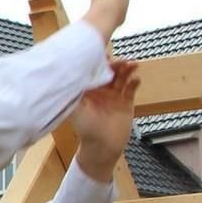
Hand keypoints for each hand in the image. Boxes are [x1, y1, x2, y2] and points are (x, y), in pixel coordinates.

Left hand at [70, 59, 139, 176]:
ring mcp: (114, 95)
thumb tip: (65, 77)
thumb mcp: (75, 110)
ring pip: (122, 77)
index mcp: (88, 89)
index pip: (92, 71)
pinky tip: (136, 79)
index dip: (97, 62)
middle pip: (109, 71)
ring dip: (127, 70)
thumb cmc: (85, 130)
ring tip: (131, 64)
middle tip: (119, 60)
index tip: (101, 53)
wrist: (102, 148)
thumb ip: (72, 94)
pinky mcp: (126, 102)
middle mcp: (101, 90)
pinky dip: (134, 82)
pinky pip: (131, 89)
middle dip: (115, 65)